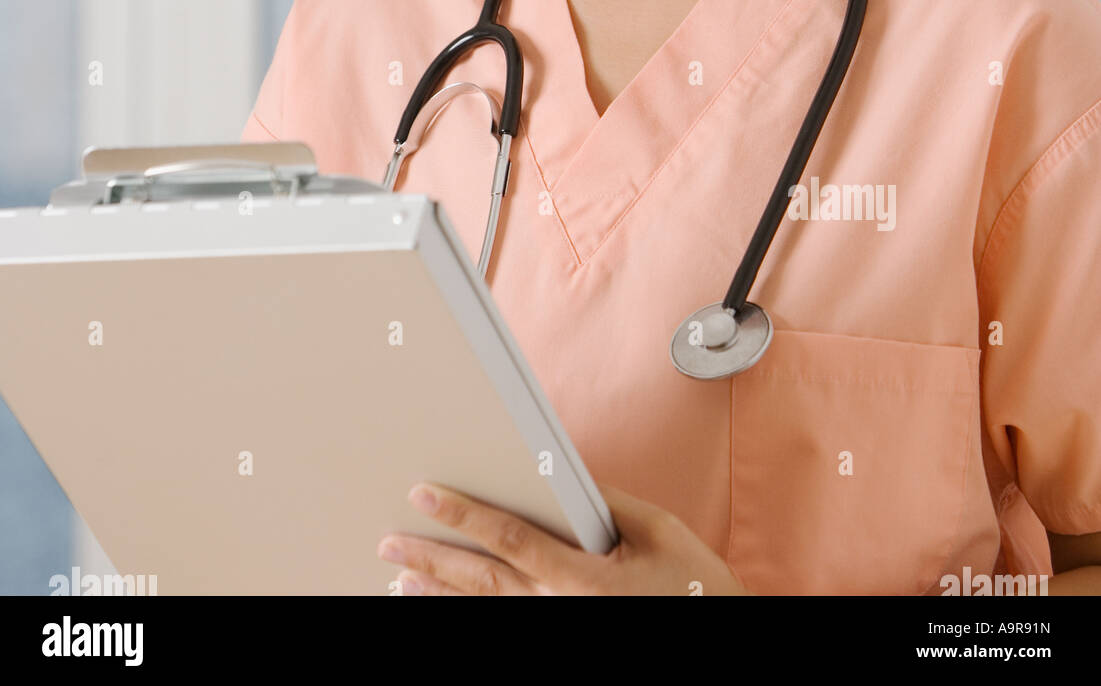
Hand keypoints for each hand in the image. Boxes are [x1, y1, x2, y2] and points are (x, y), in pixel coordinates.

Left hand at [376, 481, 750, 595]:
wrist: (718, 630)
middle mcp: (559, 610)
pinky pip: (504, 626)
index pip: (508, 538)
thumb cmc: (692, 585)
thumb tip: (561, 473)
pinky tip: (444, 605)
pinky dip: (470, 613)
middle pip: (481, 581)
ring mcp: (556, 628)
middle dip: (431, 558)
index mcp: (582, 579)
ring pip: (485, 610)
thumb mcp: (657, 530)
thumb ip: (604, 502)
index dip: (462, 514)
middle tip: (389, 542)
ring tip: (400, 578)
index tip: (425, 493)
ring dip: (439, 592)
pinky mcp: (562, 635)